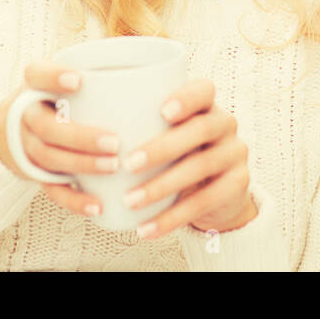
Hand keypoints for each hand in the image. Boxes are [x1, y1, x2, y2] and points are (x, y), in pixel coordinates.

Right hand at [0, 62, 123, 217]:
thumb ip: (106, 72)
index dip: (54, 77)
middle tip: (115, 142)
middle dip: (81, 136)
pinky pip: (51, 190)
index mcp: (35, 86)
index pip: (35, 74)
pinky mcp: (36, 173)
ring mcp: (28, 146)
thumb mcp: (69, 76)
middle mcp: (27, 115)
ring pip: (49, 158)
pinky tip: (99, 205)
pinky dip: (75, 200)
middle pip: (47, 127)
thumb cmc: (61, 96)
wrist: (16, 127)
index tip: (80, 80)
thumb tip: (169, 68)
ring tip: (113, 166)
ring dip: (82, 164)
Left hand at [121, 79, 255, 239]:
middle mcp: (226, 124)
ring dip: (162, 185)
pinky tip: (146, 228)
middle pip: (201, 129)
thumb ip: (142, 126)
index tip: (162, 111)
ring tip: (130, 200)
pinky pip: (205, 201)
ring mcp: (235, 153)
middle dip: (163, 147)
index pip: (204, 90)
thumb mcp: (168, 136)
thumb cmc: (178, 156)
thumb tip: (80, 126)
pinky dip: (172, 217)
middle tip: (128, 164)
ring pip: (201, 166)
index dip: (186, 98)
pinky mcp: (239, 184)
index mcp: (206, 105)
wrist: (217, 192)